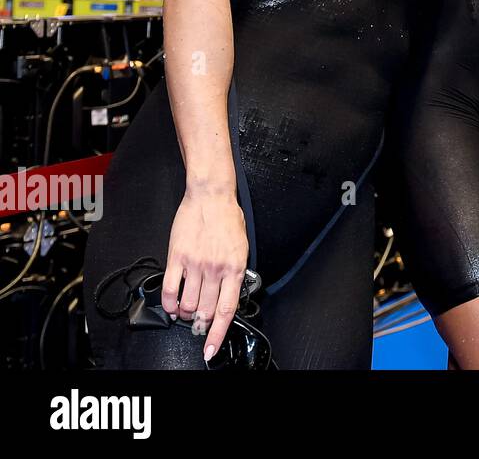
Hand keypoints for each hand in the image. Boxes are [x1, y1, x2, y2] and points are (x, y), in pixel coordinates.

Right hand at [163, 188, 248, 361]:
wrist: (211, 197)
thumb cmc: (228, 219)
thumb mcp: (242, 248)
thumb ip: (235, 272)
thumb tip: (228, 295)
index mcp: (235, 268)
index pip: (227, 310)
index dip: (218, 334)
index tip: (211, 349)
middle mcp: (215, 269)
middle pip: (206, 311)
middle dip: (201, 323)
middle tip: (198, 324)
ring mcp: (195, 265)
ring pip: (187, 303)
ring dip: (185, 313)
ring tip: (186, 311)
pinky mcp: (177, 258)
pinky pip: (169, 289)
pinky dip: (169, 303)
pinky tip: (171, 305)